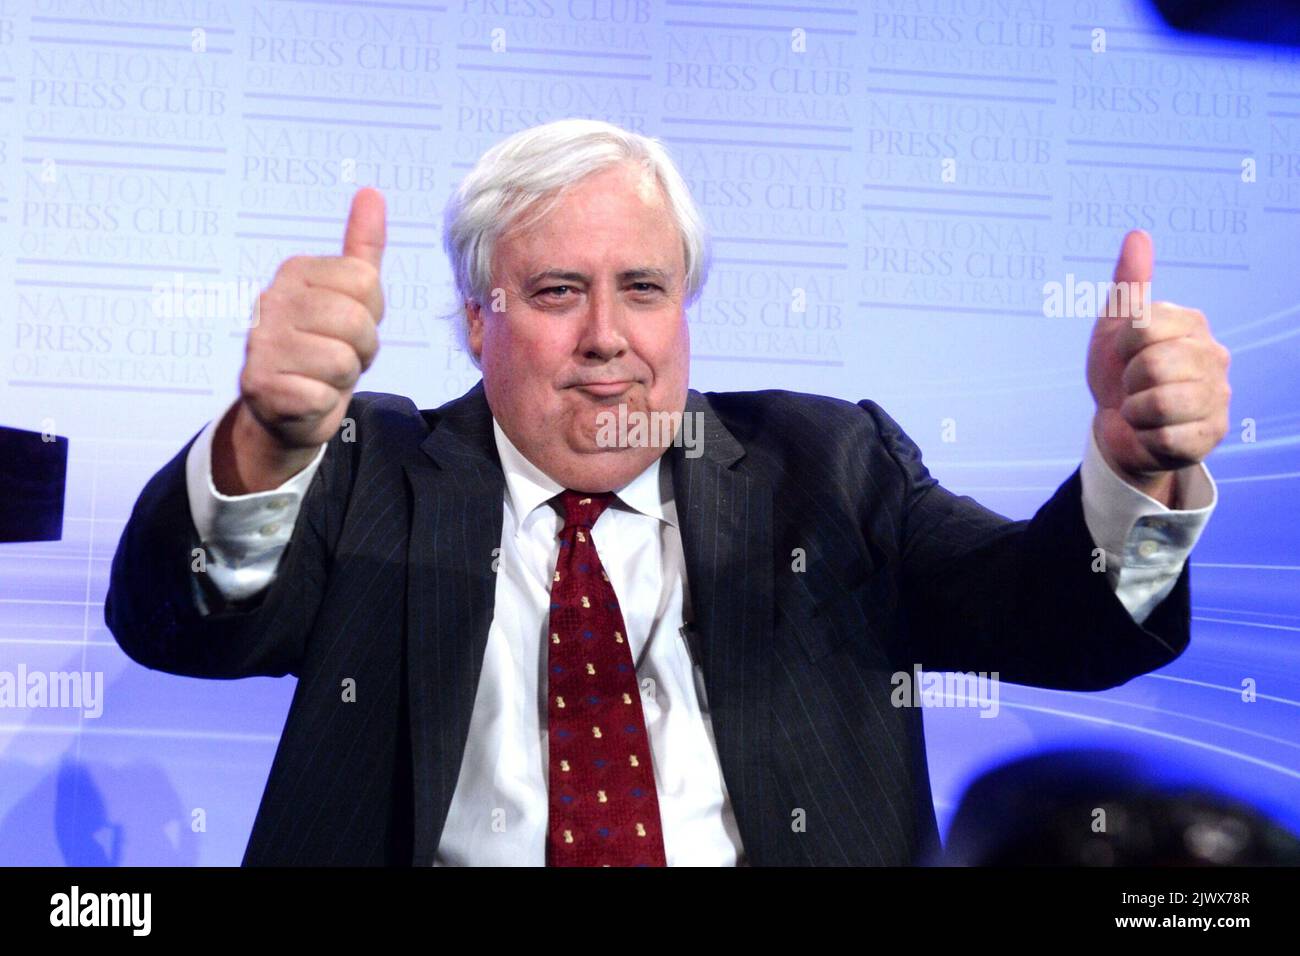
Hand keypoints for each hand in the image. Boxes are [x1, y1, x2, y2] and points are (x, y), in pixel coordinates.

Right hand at [239, 187, 386, 450]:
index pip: (366, 281)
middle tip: (339, 355)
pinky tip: (305, 398)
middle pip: (357, 320)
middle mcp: (271, 300)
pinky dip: (324, 404)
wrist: (286, 410)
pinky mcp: (259, 386)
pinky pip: (323, 395)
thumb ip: (362, 248)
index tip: (350, 326)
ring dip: (343, 377)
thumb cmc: (322, 348)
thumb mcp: (349, 296)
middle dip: (362, 348)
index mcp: (296, 271)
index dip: (372, 313)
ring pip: (343, 360)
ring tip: (321, 375)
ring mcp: (261, 343)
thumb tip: (372, 192)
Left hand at [1086, 229, 1230, 504]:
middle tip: (1134, 386)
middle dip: (1129, 381)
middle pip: (1153, 364)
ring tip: (1141, 409)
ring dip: (1135, 411)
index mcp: (1191, 324)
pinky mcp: (1211, 435)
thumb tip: (1137, 235)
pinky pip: (1166, 437)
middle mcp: (1214, 356)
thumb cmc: (1119, 373)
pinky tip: (1152, 432)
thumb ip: (1128, 285)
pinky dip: (1146, 437)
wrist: (1119, 428)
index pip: (1145, 325)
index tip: (1125, 354)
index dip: (1123, 345)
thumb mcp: (1114, 328)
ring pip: (1160, 402)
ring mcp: (1217, 397)